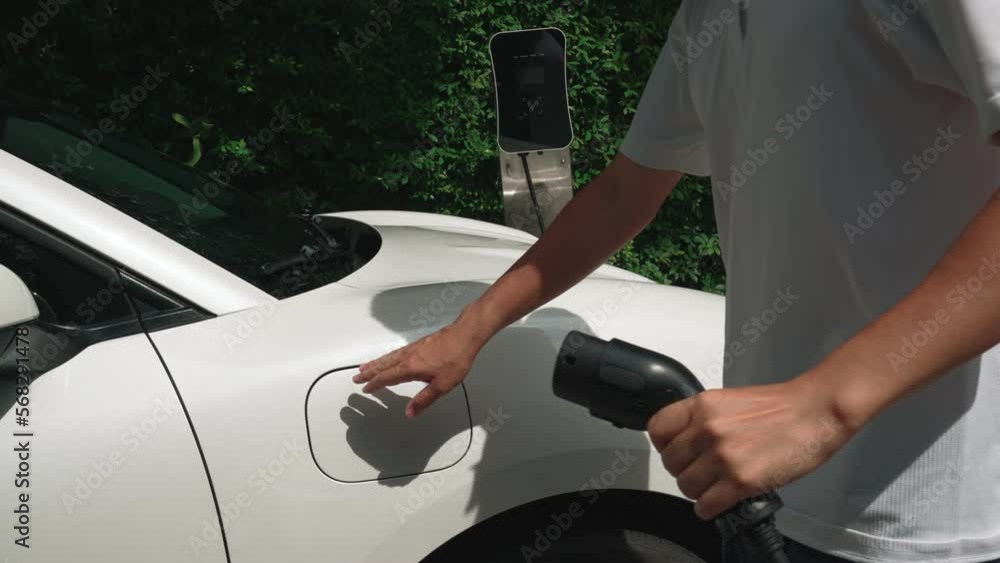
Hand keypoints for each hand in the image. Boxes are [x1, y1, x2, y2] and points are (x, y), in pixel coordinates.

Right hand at [353, 322, 483, 416]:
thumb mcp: (442, 385)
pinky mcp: (419, 344)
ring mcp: (412, 348)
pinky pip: (396, 352)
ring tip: (364, 366)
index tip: (364, 388)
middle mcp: (407, 356)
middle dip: (369, 372)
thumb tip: (408, 413)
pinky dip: (386, 356)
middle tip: (356, 376)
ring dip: (375, 363)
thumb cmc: (455, 361)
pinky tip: (388, 358)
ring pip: (388, 357)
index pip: (387, 377)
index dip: (375, 384)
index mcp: (410, 368)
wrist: (465, 335)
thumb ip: (424, 400)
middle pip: (383, 365)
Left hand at [647, 376, 853, 519]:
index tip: (675, 451)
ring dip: (697, 491)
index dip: (664, 445)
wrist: (814, 412)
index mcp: (702, 406)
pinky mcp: (740, 481)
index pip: (657, 429)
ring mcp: (723, 456)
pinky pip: (706, 505)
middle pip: (670, 462)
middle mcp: (707, 429)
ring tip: (713, 486)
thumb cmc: (780, 406)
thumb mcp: (729, 400)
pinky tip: (720, 501)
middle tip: (700, 471)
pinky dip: (709, 508)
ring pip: (685, 486)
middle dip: (683, 470)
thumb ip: (704, 418)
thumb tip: (687, 440)